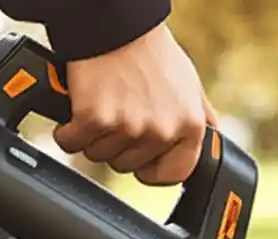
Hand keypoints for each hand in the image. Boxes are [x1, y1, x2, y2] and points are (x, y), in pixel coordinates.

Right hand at [54, 22, 216, 185]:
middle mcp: (162, 131)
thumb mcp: (191, 86)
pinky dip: (67, 130)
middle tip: (115, 118)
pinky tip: (76, 111)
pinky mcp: (94, 117)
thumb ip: (200, 117)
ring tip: (99, 108)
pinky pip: (71, 142)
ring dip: (92, 138)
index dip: (153, 170)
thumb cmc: (151, 52)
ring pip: (99, 155)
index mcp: (190, 127)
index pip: (174, 174)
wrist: (116, 25)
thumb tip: (211, 140)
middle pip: (129, 166)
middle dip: (118, 147)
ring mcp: (128, 126)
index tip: (142, 163)